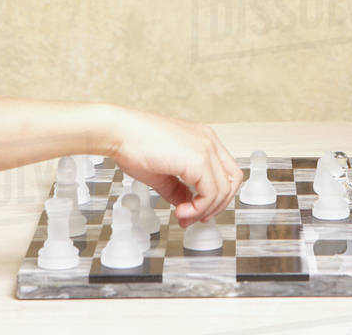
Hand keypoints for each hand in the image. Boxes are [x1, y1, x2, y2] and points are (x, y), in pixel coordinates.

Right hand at [104, 108, 240, 226]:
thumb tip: (186, 206)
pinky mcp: (199, 159)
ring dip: (204, 210)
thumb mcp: (163, 173)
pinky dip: (199, 208)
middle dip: (216, 206)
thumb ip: (179, 190)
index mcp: (203, 140)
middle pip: (232, 181)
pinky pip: (211, 192)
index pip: (226, 173)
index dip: (216, 196)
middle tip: (195, 218)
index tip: (198, 211)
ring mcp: (206, 148)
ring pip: (224, 190)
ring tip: (183, 216)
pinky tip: (181, 211)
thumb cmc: (134, 145)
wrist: (119, 133)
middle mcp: (209, 142)